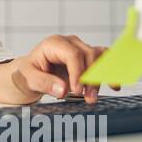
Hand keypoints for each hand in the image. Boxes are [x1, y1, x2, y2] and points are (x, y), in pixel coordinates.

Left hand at [0, 35, 117, 104]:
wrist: (30, 74)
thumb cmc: (28, 73)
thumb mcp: (29, 79)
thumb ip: (44, 83)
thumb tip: (63, 89)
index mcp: (54, 44)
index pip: (72, 54)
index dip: (78, 72)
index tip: (77, 90)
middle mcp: (70, 43)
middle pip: (89, 55)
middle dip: (91, 78)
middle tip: (88, 98)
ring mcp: (80, 48)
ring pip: (99, 57)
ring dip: (102, 77)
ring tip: (95, 96)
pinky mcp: (87, 57)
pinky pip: (104, 60)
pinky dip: (110, 71)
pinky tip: (113, 84)